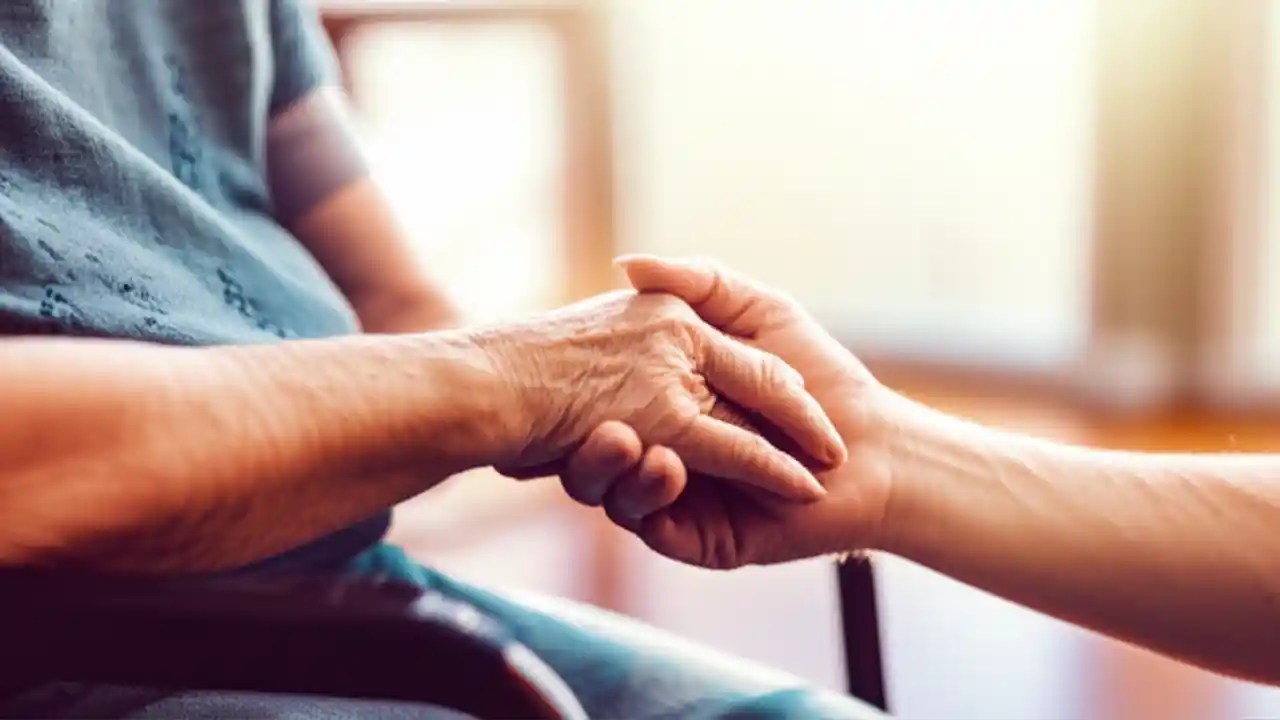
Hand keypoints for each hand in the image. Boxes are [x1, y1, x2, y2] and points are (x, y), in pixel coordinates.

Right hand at [482, 290, 845, 500]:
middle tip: (576, 410)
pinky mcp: (698, 538)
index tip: (554, 362)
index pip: (605, 395)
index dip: (577, 384)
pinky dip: (652, 502)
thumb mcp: (755, 309)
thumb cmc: (822, 375)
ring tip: (627, 441)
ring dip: (615, 467)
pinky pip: (657, 527)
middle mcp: (664, 450)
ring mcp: (679, 497)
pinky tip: (665, 468)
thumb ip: (697, 281)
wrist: (874, 448)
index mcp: (668, 400)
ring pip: (618, 490)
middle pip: (599, 449)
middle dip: (582, 434)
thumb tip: (626, 262)